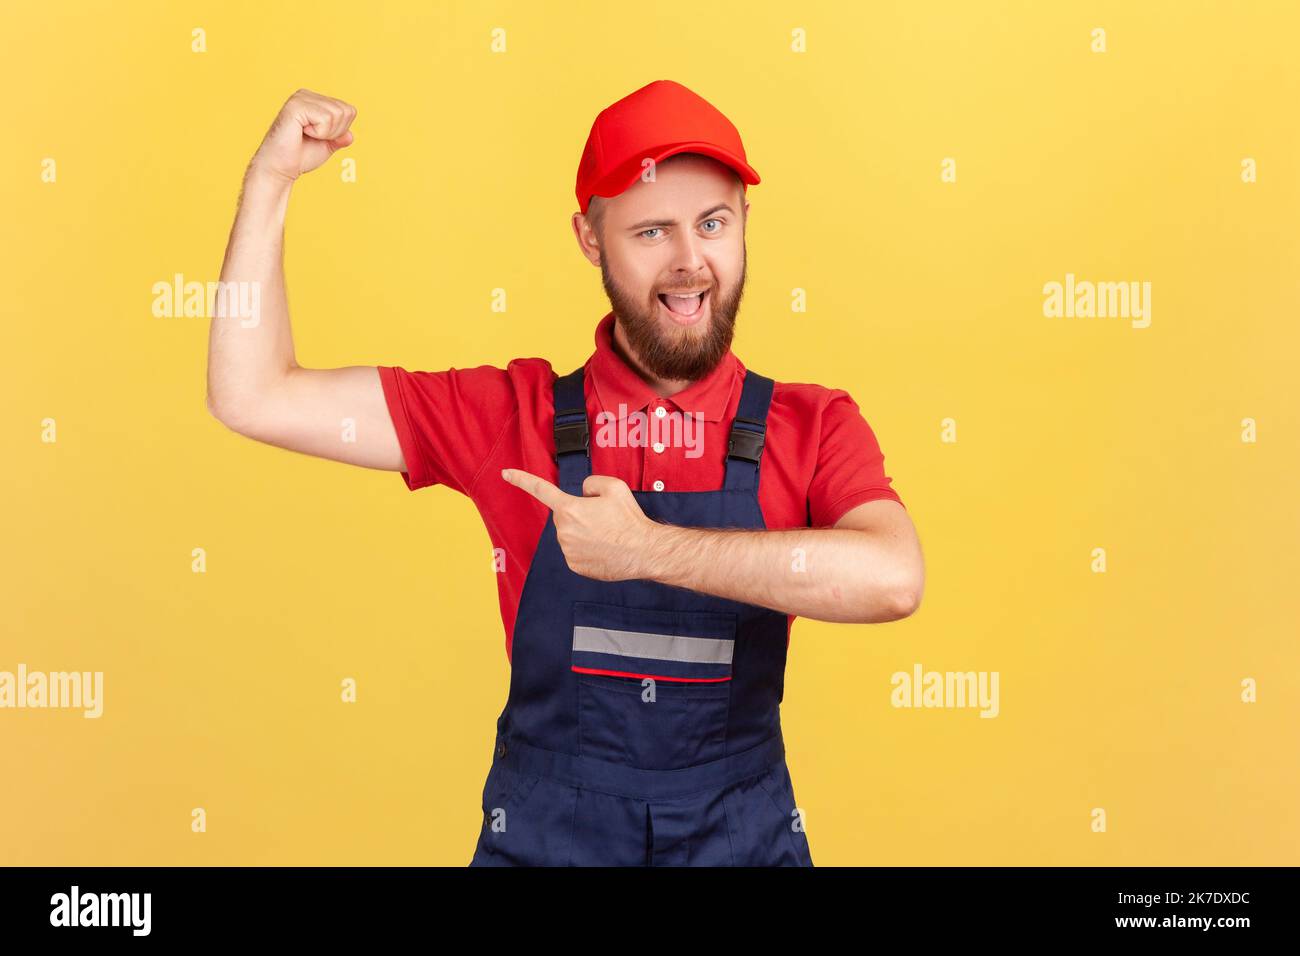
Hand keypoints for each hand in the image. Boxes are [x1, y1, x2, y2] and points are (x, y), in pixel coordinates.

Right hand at [248, 88, 356, 183]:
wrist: (281, 168)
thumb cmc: (300, 156)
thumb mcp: (326, 145)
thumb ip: (339, 138)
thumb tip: (350, 136)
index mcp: (315, 100)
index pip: (349, 111)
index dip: (340, 131)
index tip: (319, 137)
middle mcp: (307, 95)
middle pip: (346, 111)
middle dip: (335, 132)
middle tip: (313, 138)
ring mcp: (300, 98)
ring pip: (337, 114)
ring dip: (326, 133)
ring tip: (306, 135)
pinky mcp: (296, 106)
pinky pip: (325, 118)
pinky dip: (319, 132)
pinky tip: (302, 132)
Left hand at [501, 469, 656, 581]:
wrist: (643, 551)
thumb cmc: (629, 519)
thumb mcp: (614, 486)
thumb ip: (591, 483)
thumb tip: (583, 494)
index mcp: (569, 508)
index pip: (540, 489)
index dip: (521, 479)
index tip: (506, 473)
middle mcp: (563, 530)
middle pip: (564, 516)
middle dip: (579, 514)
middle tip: (604, 519)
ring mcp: (567, 550)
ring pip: (570, 535)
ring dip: (583, 533)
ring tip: (607, 535)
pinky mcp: (574, 566)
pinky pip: (575, 552)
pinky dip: (587, 549)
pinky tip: (604, 549)